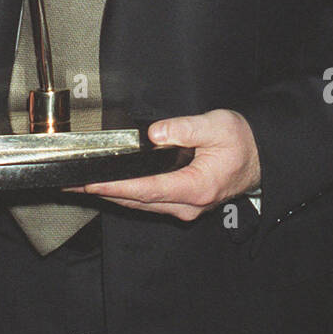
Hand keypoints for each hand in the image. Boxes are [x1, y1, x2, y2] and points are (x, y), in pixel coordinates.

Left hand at [70, 109, 260, 219]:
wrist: (260, 158)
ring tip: (82, 186)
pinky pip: (149, 202)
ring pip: (141, 205)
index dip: (116, 187)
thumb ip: (186, 129)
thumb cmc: (241, 141)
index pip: (146, 189)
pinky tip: (110, 187)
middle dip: (103, 192)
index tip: (90, 184)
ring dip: (112, 196)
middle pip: (137, 201)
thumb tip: (155, 134)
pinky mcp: (182, 204)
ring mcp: (185, 208)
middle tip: (72, 185)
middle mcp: (188, 205)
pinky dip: (127, 195)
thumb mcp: (218, 126)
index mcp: (195, 187)